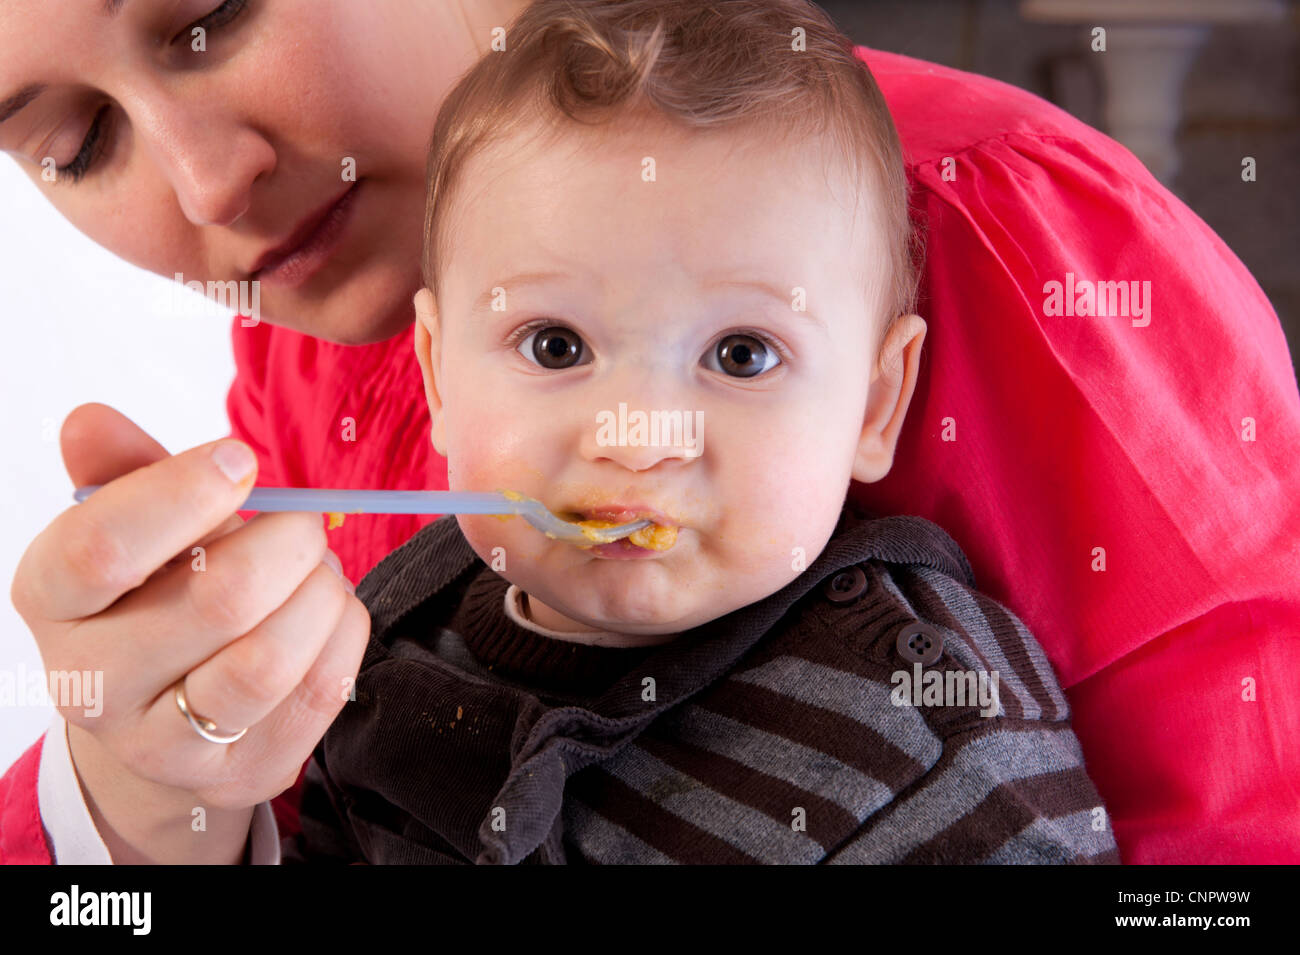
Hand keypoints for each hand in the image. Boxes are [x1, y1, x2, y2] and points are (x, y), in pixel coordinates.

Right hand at [10, 403, 369, 862]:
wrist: (160, 712)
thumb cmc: (154, 592)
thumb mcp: (131, 523)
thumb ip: (121, 470)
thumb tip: (91, 420)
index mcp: (54, 601)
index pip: (102, 548)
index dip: (184, 492)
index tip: (241, 460)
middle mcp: (96, 682)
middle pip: (218, 599)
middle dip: (287, 541)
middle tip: (303, 523)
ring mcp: (165, 743)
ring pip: (270, 661)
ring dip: (319, 594)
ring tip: (317, 572)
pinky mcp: (238, 776)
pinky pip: (318, 693)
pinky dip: (343, 635)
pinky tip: (330, 613)